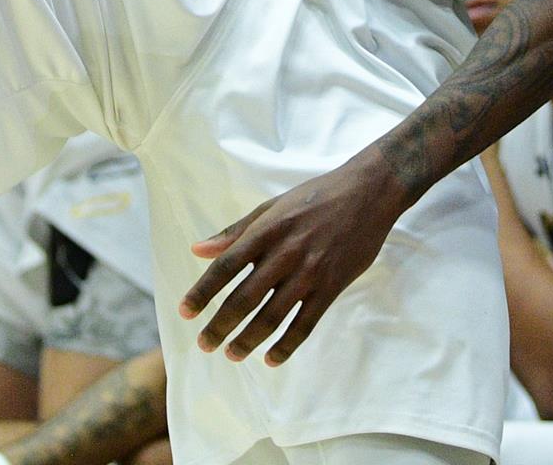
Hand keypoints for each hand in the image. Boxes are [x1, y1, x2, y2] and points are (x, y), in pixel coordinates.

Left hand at [181, 154, 409, 365]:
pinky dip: (286, 345)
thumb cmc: (316, 197)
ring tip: (232, 354)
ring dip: (248, 339)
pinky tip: (270, 358)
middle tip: (204, 344)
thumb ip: (235, 231)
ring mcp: (309, 273)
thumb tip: (198, 250)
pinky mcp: (331, 287)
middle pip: (244, 298)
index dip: (203, 291)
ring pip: (272, 316)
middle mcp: (284, 254)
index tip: (185, 312)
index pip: (226, 266)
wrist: (367, 193)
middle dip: (220, 325)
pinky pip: (305, 324)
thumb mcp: (272, 206)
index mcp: (266, 230)